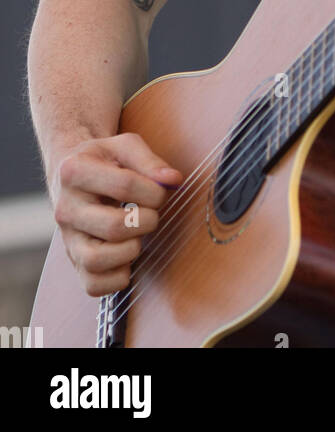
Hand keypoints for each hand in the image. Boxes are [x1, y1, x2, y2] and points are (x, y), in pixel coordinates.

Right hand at [50, 132, 182, 296]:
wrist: (74, 176)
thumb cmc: (105, 160)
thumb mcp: (124, 147)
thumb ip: (150, 160)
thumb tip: (173, 180)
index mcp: (74, 171)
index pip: (124, 185)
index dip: (154, 191)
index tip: (161, 190)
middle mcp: (64, 208)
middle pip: (113, 226)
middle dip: (146, 221)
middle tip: (151, 214)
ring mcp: (67, 239)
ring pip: (97, 260)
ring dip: (131, 250)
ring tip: (138, 235)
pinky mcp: (74, 262)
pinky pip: (94, 285)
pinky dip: (118, 276)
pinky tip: (127, 255)